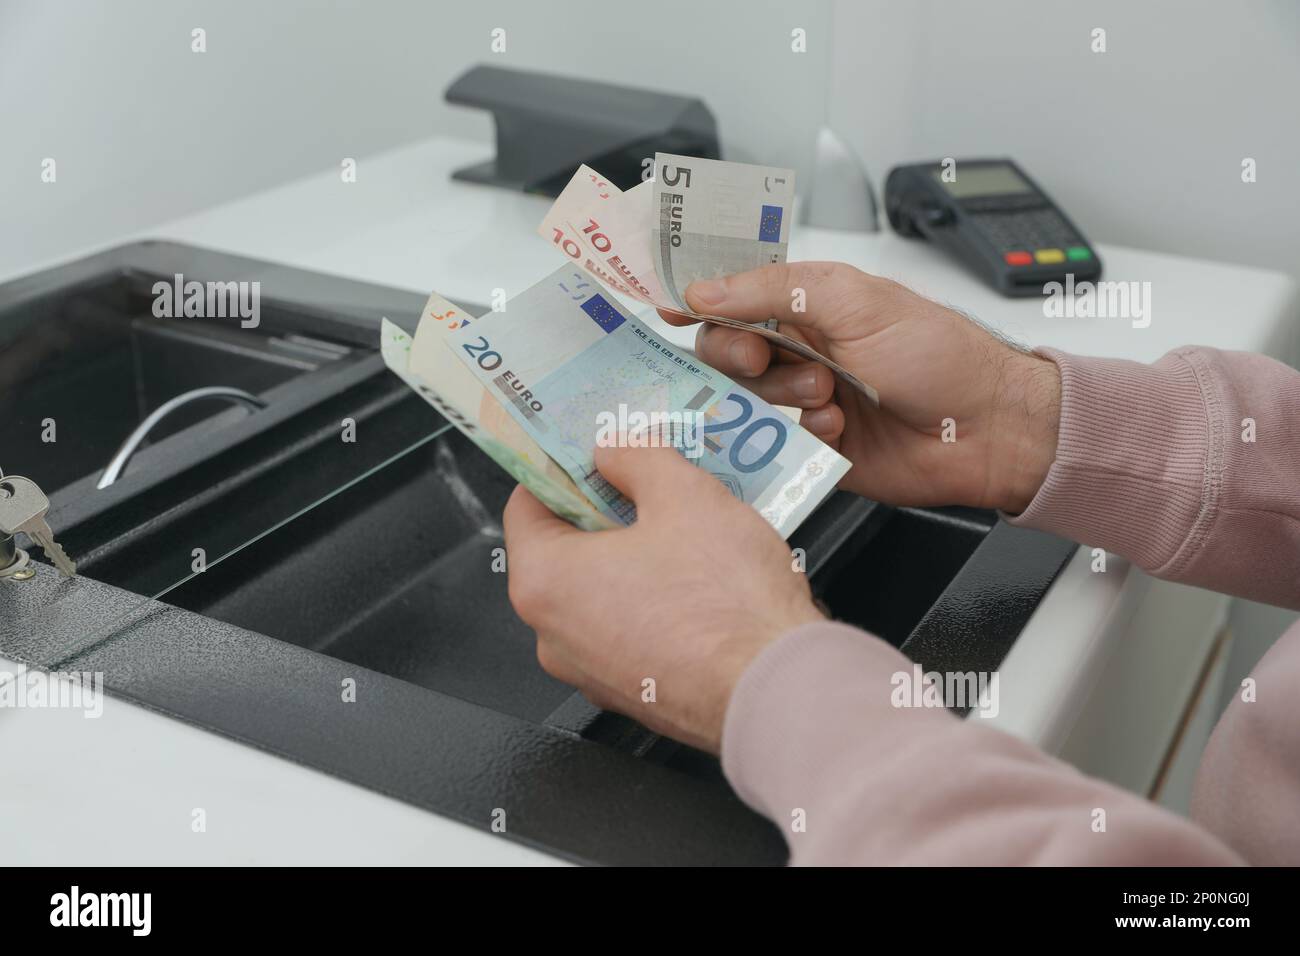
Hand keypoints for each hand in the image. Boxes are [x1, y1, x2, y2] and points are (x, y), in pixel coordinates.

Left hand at [503, 443, 823, 753]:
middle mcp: (554, 635)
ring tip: (686, 532)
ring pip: (600, 593)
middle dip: (606, 512)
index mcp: (545, 581)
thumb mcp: (684, 494)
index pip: (526, 504)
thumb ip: (636, 459)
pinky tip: (698, 582)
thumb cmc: (726, 603)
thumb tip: (614, 452)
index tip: (592, 452)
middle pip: (563, 550)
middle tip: (650, 485)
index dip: (563, 468)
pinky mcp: (631, 693)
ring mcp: (591, 671)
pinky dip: (652, 602)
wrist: (775, 689)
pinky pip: (628, 631)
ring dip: (634, 558)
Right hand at [661, 263, 1061, 512]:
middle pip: (723, 352)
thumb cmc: (937, 354)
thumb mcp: (854, 300)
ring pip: (744, 399)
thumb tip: (703, 290)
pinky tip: (834, 430)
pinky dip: (798, 435)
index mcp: (806, 303)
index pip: (731, 296)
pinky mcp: (809, 449)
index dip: (699, 301)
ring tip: (829, 397)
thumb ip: (772, 288)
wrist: (985, 430)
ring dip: (781, 396)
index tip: (671, 309)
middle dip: (741, 357)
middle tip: (769, 358)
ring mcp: (801, 401)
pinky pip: (769, 444)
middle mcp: (798, 350)